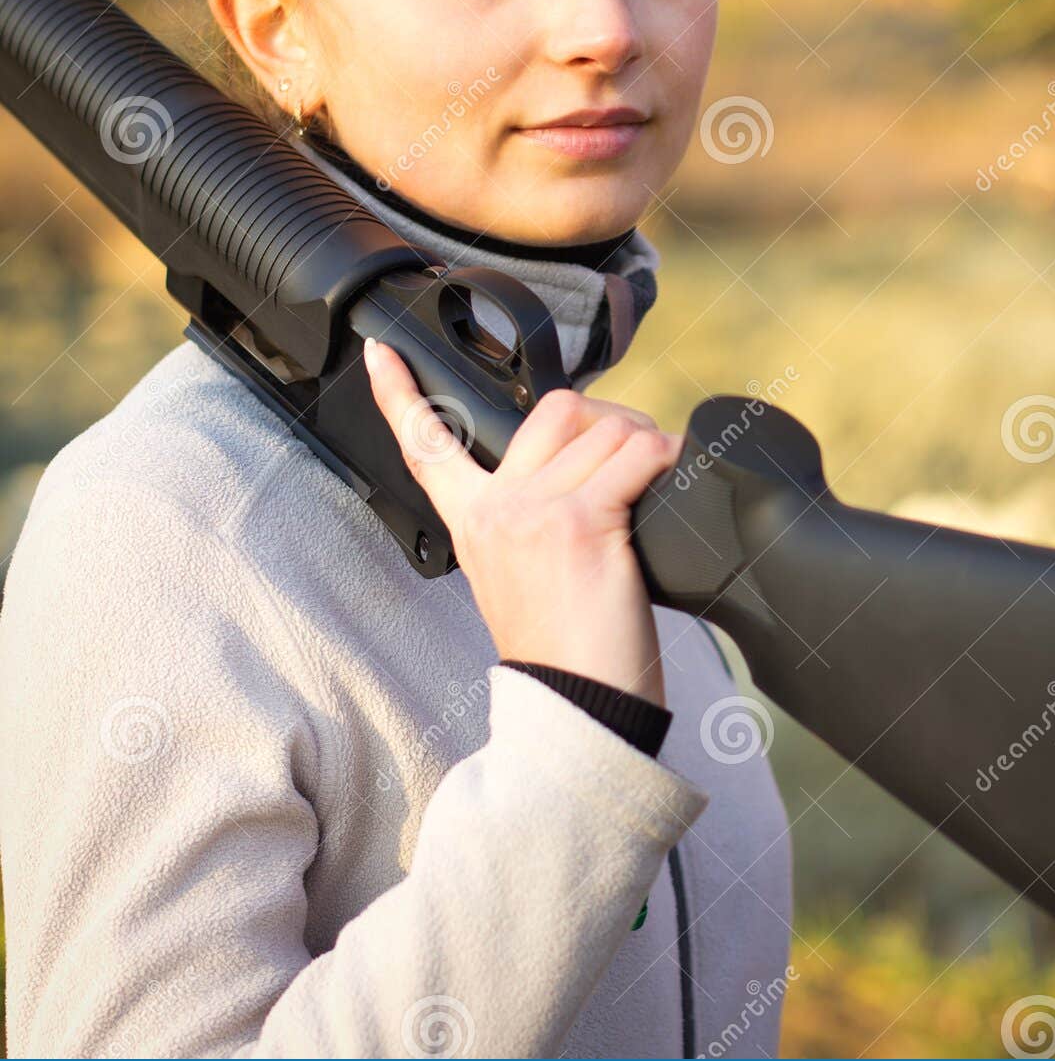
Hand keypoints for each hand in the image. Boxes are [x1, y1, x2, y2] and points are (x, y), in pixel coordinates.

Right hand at [363, 339, 680, 707]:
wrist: (582, 708)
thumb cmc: (568, 652)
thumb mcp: (520, 577)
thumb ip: (530, 517)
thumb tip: (586, 465)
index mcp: (473, 523)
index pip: (426, 445)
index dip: (399, 394)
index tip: (381, 352)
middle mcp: (496, 510)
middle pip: (554, 408)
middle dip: (607, 420)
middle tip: (631, 459)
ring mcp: (534, 512)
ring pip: (606, 428)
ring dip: (646, 445)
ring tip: (652, 487)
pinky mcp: (580, 523)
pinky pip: (637, 456)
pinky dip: (665, 460)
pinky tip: (667, 481)